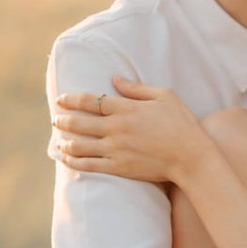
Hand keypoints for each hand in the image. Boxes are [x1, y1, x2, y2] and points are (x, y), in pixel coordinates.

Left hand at [53, 77, 208, 182]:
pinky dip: (74, 162)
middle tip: (55, 119)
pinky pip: (89, 165)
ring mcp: (116, 149)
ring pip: (80, 145)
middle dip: (63, 120)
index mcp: (126, 109)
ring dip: (65, 142)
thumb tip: (115, 79)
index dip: (72, 100)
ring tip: (58, 141)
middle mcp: (116, 128)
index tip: (61, 99)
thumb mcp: (164, 97)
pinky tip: (66, 159)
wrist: (191, 157)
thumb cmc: (182, 123)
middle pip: (80, 123)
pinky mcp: (119, 168)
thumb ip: (137, 88)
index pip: (90, 101)